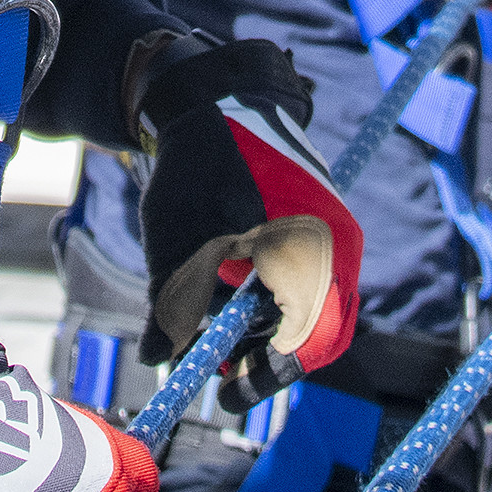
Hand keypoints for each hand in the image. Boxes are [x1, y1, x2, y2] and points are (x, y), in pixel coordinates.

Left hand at [133, 38, 361, 376]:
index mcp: (312, 249)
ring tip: (214, 328)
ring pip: (309, 305)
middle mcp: (335, 243)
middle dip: (269, 355)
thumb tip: (156, 357)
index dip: (268, 376)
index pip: (308, 339)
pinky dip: (271, 298)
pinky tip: (231, 291)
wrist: (217, 94)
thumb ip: (169, 305)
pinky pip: (306, 278)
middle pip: (316, 329)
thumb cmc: (196, 166)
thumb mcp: (175, 242)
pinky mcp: (318, 222)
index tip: (227, 396)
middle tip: (222, 372)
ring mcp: (331, 231)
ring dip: (266, 326)